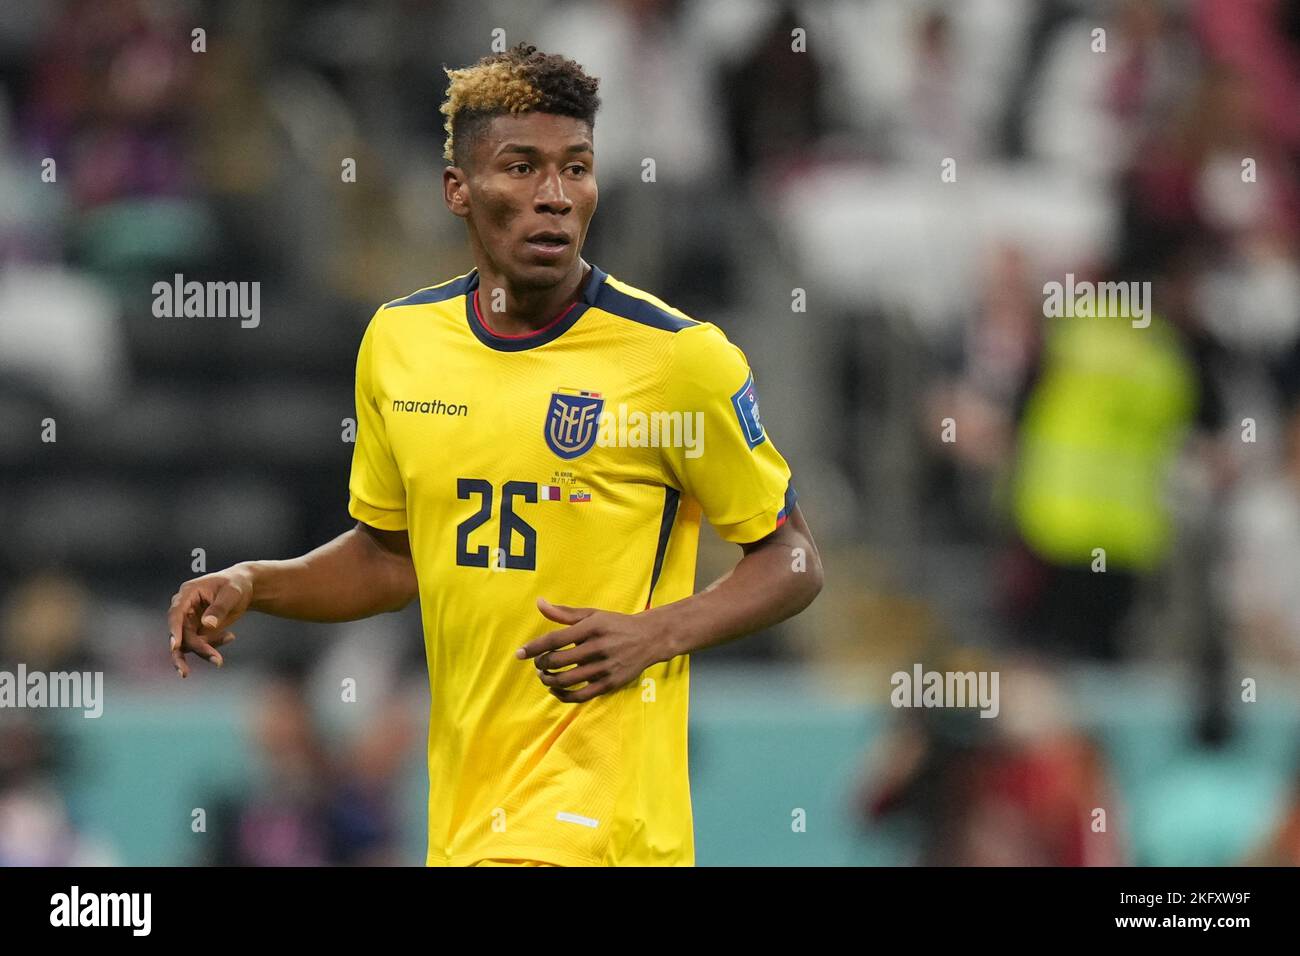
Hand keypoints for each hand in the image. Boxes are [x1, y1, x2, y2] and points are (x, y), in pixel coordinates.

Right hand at [167, 563, 254, 677]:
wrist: (243, 588)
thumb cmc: (235, 585)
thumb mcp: (231, 593)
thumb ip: (219, 608)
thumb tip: (207, 624)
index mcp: (188, 593)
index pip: (176, 613)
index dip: (174, 630)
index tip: (174, 646)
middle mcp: (184, 609)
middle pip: (181, 634)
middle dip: (197, 648)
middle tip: (215, 660)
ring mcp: (188, 621)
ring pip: (188, 644)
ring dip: (204, 651)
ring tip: (220, 658)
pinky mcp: (196, 631)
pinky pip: (200, 645)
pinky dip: (213, 646)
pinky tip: (230, 636)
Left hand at [517, 598, 671, 702]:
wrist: (650, 638)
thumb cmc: (615, 624)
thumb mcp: (592, 614)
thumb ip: (564, 613)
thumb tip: (539, 603)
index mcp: (592, 627)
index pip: (555, 639)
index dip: (534, 647)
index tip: (519, 653)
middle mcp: (598, 647)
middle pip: (558, 661)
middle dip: (541, 664)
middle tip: (538, 664)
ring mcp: (605, 667)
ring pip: (567, 680)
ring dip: (549, 680)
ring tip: (545, 676)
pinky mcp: (610, 683)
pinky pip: (580, 695)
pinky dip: (563, 695)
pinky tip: (556, 689)